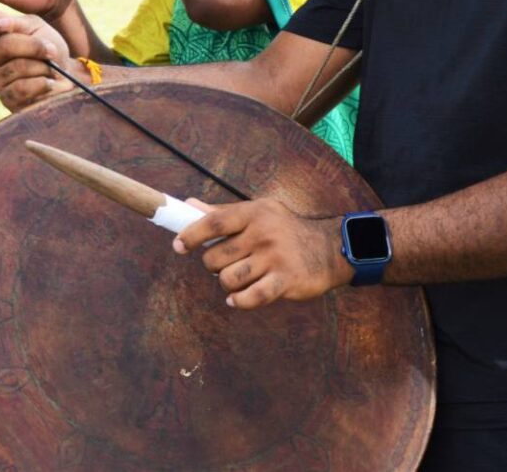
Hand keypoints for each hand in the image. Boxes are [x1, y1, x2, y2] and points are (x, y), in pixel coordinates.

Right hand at [0, 9, 76, 111]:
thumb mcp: (36, 27)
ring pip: (19, 67)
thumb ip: (17, 23)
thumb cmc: (48, 47)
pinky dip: (42, 83)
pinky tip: (48, 82)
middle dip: (34, 46)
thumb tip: (3, 23)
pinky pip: (23, 88)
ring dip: (42, 66)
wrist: (66, 76)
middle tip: (51, 50)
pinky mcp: (8, 99)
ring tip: (48, 69)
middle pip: (3, 46)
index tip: (6, 24)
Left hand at [174, 197, 347, 307]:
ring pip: (229, 279)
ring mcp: (275, 258)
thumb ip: (223, 212)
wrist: (329, 248)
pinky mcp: (286, 281)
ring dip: (227, 284)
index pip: (213, 222)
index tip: (177, 246)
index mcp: (253, 213)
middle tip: (225, 263)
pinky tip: (236, 299)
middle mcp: (263, 233)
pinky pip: (251, 297)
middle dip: (213, 265)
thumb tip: (188, 204)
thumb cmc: (284, 229)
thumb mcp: (257, 212)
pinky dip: (238, 301)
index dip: (190, 235)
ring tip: (237, 279)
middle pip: (215, 257)